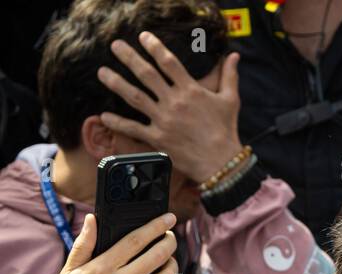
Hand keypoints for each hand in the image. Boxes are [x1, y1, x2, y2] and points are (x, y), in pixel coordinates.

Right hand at [25, 212, 177, 273]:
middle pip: (157, 256)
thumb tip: (91, 219)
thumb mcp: (69, 271)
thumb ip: (83, 244)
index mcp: (103, 268)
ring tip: (168, 257)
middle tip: (171, 234)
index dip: (154, 226)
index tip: (168, 217)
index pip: (135, 241)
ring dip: (172, 262)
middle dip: (169, 241)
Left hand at [98, 33, 242, 182]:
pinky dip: (118, 123)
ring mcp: (164, 120)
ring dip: (116, 83)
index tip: (143, 36)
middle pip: (147, 74)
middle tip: (115, 45)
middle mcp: (174, 102)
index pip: (169, 62)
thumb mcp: (231, 100)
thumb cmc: (227, 130)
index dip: (155, 47)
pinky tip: (104, 115)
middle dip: (129, 57)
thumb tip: (234, 56)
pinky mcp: (158, 138)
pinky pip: (133, 129)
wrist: (222, 163)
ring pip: (135, 97)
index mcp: (191, 91)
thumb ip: (229, 76)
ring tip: (102, 72)